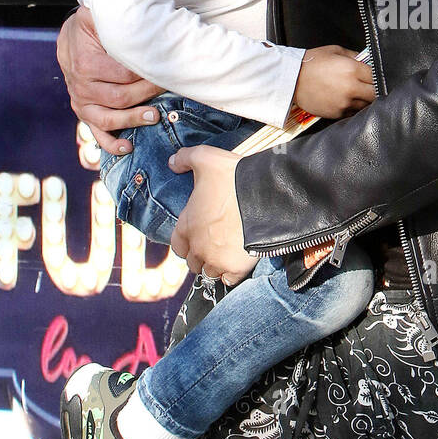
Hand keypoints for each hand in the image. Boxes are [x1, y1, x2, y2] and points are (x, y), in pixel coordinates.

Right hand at [56, 7, 163, 154]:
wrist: (71, 38)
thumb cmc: (91, 27)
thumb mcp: (98, 17)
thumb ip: (113, 20)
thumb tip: (140, 18)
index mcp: (86, 63)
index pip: (124, 75)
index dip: (148, 73)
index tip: (167, 69)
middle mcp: (80, 86)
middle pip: (120, 97)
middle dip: (148, 94)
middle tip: (168, 87)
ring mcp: (81, 102)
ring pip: (109, 118)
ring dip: (133, 120)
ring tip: (153, 116)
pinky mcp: (84, 113)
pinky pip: (96, 133)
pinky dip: (111, 144)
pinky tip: (128, 147)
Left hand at [169, 145, 259, 283]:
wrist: (266, 194)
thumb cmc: (233, 177)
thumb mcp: (205, 158)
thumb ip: (185, 158)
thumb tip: (171, 162)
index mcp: (187, 225)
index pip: (177, 245)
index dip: (187, 241)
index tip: (198, 235)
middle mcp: (198, 247)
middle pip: (193, 262)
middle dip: (202, 255)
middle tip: (215, 243)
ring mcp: (217, 260)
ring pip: (210, 272)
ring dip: (216, 265)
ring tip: (227, 254)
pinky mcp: (237, 268)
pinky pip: (229, 280)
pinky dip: (232, 275)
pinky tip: (238, 263)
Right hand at [293, 45, 374, 118]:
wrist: (291, 79)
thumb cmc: (311, 63)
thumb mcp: (335, 51)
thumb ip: (355, 56)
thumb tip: (367, 61)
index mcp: (352, 70)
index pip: (377, 76)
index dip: (378, 75)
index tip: (374, 75)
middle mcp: (351, 88)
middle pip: (376, 94)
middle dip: (375, 89)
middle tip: (369, 85)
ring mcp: (344, 103)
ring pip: (366, 105)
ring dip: (364, 99)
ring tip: (354, 92)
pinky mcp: (337, 113)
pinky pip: (353, 112)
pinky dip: (352, 107)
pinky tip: (344, 99)